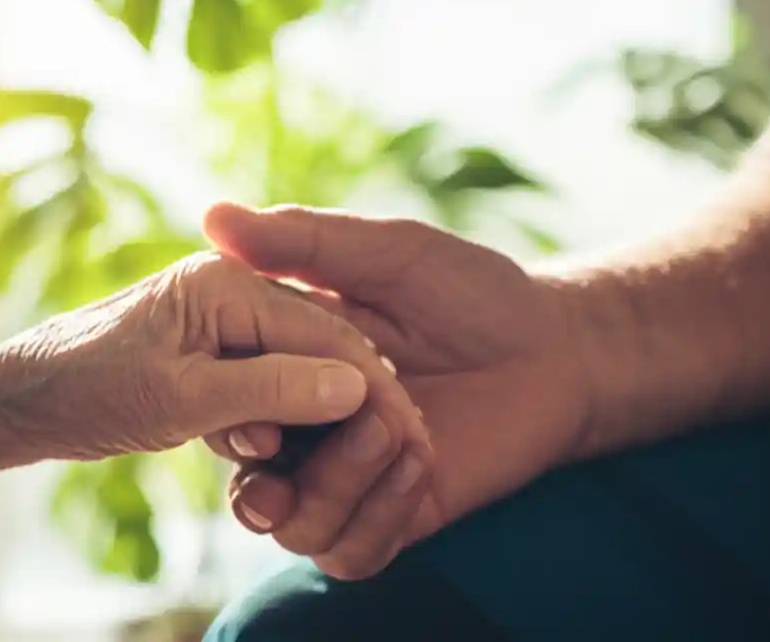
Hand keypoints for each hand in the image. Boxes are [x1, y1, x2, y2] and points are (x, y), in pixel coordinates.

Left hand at [0, 252, 430, 471]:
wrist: (25, 399)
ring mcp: (215, 318)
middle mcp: (227, 290)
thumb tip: (353, 387)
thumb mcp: (185, 399)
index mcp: (225, 283)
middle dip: (341, 399)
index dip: (367, 381)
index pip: (322, 330)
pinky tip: (255, 445)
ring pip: (288, 365)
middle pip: (314, 343)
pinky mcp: (204, 348)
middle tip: (383, 449)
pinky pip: (257, 379)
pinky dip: (264, 415)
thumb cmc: (92, 390)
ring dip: (296, 412)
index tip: (406, 428)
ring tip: (298, 452)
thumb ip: (270, 390)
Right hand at [203, 203, 590, 579]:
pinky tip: (420, 462)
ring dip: (334, 483)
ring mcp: (352, 480)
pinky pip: (351, 554)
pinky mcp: (398, 518)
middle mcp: (308, 433)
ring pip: (294, 527)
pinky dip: (376, 516)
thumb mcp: (384, 253)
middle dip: (272, 458)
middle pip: (246, 479)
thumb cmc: (470, 290)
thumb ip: (301, 241)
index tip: (255, 381)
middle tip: (322, 420)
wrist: (558, 348)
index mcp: (286, 371)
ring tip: (392, 429)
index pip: (223, 404)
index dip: (227, 403)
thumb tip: (211, 215)